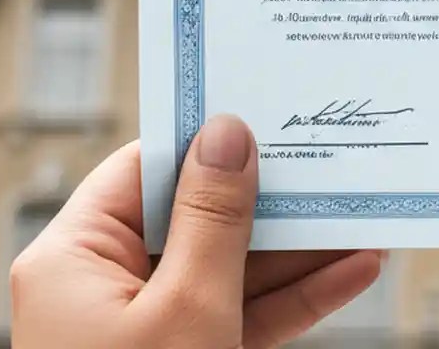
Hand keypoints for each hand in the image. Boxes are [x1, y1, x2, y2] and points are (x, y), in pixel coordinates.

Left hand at [11, 114, 382, 348]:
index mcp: (74, 257)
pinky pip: (244, 315)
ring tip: (364, 218)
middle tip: (332, 164)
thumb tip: (228, 134)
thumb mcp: (186, 306)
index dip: (205, 139)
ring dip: (299, 251)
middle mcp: (105, 285)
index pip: (143, 170)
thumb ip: (213, 218)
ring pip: (232, 269)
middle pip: (197, 218)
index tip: (266, 111)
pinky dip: (296, 300)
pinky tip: (354, 274)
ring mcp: (148, 328)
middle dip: (272, 199)